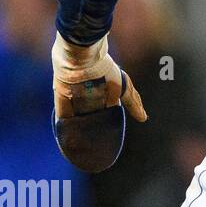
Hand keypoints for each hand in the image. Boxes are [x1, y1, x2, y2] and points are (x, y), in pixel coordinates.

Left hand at [52, 33, 145, 172]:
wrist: (83, 58)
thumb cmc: (105, 71)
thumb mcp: (124, 87)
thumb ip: (133, 102)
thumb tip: (144, 119)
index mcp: (103, 93)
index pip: (106, 112)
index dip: (108, 124)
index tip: (111, 137)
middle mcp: (89, 97)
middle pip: (91, 117)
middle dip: (93, 130)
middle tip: (97, 146)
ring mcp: (74, 99)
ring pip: (77, 119)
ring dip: (79, 131)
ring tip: (82, 148)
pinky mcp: (61, 100)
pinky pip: (62, 117)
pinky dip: (64, 128)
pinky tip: (67, 140)